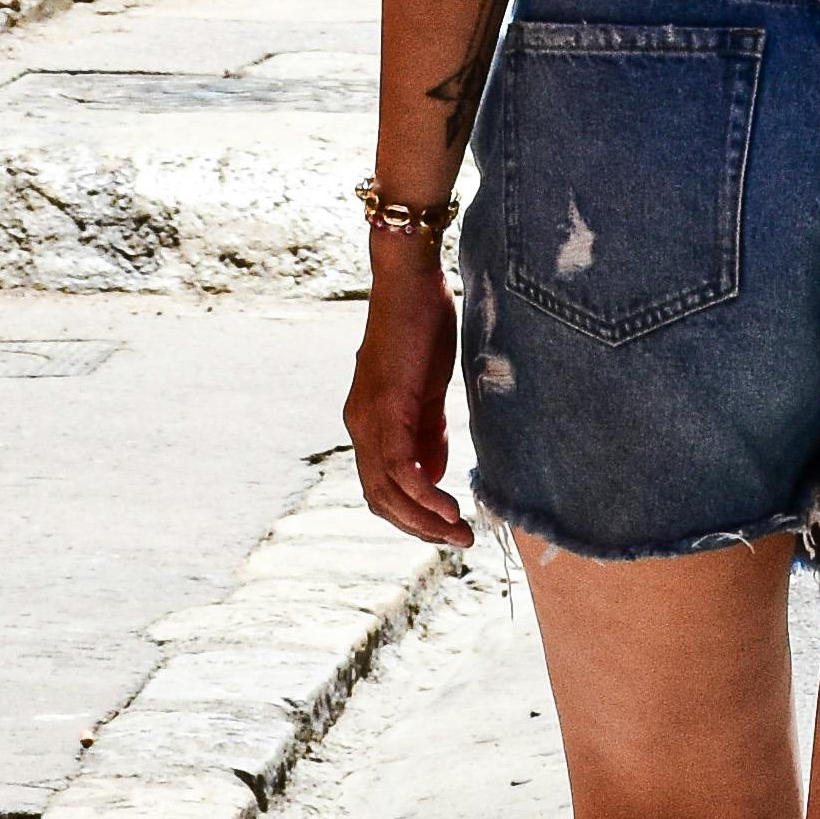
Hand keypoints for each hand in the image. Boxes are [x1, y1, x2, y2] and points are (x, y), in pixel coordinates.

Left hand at [344, 243, 471, 545]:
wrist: (409, 277)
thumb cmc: (422, 322)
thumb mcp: (428, 386)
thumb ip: (429, 431)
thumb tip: (434, 475)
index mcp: (369, 420)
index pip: (382, 485)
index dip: (411, 513)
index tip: (445, 526)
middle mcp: (360, 426)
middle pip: (380, 499)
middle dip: (418, 527)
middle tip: (456, 540)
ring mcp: (369, 420)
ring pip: (387, 493)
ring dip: (423, 520)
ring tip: (459, 533)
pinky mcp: (386, 410)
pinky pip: (401, 471)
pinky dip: (425, 497)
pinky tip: (450, 508)